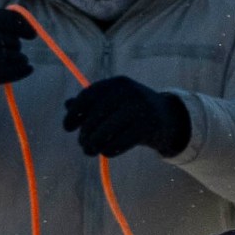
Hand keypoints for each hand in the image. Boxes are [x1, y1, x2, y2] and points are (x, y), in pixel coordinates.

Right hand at [0, 10, 31, 110]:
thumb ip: (2, 23)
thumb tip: (33, 28)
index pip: (5, 18)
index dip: (22, 25)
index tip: (32, 34)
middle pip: (11, 39)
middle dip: (16, 45)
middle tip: (11, 50)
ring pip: (13, 56)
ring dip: (20, 59)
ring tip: (15, 61)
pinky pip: (11, 72)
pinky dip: (23, 70)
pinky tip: (28, 69)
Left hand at [62, 74, 188, 158]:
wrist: (167, 117)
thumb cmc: (132, 109)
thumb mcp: (113, 101)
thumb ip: (91, 102)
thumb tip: (67, 105)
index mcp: (118, 83)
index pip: (88, 96)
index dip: (74, 113)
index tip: (67, 128)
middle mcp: (129, 92)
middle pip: (96, 116)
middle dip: (85, 133)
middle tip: (83, 144)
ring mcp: (140, 109)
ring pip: (105, 131)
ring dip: (94, 144)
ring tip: (90, 150)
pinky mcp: (146, 128)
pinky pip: (119, 143)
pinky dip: (109, 150)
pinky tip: (106, 152)